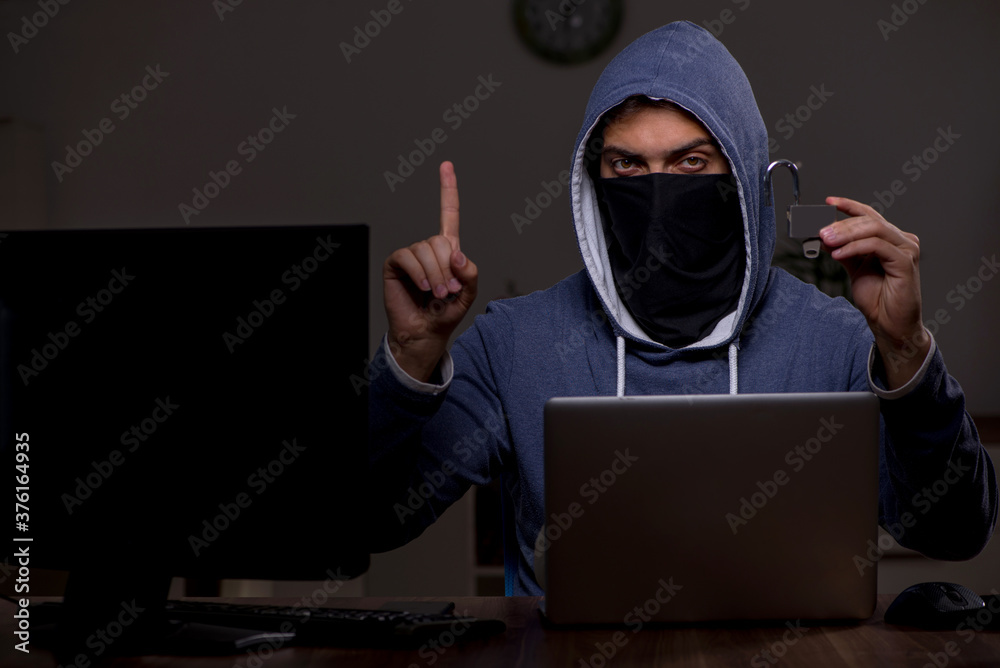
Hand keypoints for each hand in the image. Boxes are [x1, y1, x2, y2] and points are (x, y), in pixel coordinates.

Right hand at [383, 161, 478, 381]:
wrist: (425, 333)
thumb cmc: (445, 313)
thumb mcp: (468, 294)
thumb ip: (470, 273)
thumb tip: (456, 253)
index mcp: (447, 250)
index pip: (448, 214)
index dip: (448, 189)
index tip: (446, 165)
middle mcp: (428, 248)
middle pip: (440, 240)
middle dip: (447, 268)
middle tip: (448, 291)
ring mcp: (411, 255)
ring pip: (426, 250)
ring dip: (436, 274)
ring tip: (437, 294)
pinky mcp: (395, 264)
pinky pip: (408, 257)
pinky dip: (419, 273)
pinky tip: (423, 288)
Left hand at [820, 197, 929, 388]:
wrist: (889, 324)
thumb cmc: (878, 298)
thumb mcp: (854, 268)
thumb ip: (843, 250)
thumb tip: (825, 235)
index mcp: (891, 239)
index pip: (869, 215)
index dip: (849, 206)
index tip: (829, 201)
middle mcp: (902, 240)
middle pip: (869, 220)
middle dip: (841, 224)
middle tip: (820, 231)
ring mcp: (907, 250)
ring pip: (874, 229)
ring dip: (846, 233)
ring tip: (826, 240)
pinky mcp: (906, 263)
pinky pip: (877, 246)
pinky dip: (855, 247)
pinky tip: (838, 253)